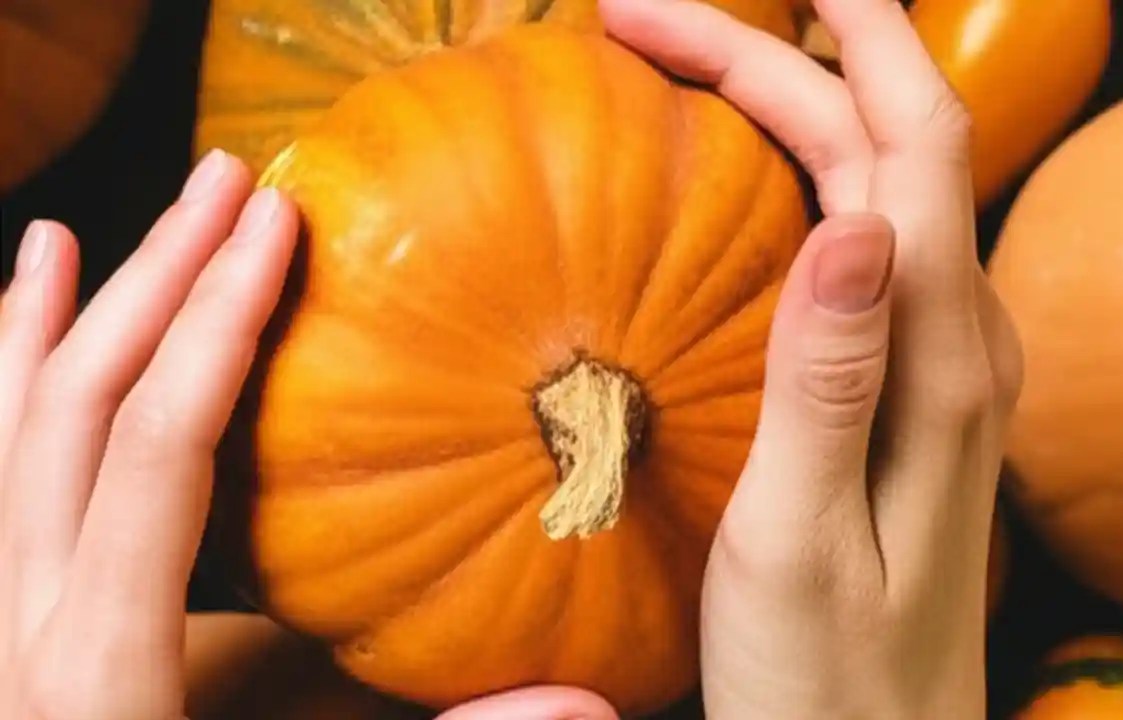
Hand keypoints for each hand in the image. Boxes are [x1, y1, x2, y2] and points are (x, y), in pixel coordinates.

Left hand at [0, 152, 616, 719]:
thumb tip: (588, 704)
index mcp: (101, 667)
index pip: (159, 449)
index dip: (219, 326)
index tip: (276, 226)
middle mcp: (15, 626)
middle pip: (78, 411)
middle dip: (155, 282)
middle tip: (227, 184)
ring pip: (5, 436)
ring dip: (51, 322)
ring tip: (87, 230)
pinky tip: (6, 332)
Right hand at [601, 0, 1021, 717]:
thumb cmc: (828, 679)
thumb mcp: (802, 540)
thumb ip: (828, 380)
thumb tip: (848, 216)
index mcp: (940, 358)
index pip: (901, 139)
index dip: (818, 38)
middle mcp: (961, 337)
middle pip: (892, 138)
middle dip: (782, 50)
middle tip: (643, 21)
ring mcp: (944, 359)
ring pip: (883, 180)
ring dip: (798, 101)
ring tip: (692, 70)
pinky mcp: (913, 388)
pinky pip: (870, 242)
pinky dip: (806, 176)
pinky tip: (747, 185)